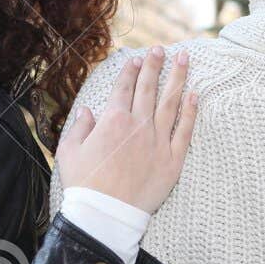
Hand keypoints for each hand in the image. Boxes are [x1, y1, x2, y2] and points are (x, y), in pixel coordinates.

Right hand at [56, 47, 198, 213]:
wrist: (106, 214)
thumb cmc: (84, 184)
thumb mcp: (69, 152)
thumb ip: (78, 127)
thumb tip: (87, 111)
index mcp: (113, 120)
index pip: (124, 88)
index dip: (130, 71)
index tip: (136, 58)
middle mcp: (138, 125)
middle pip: (149, 88)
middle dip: (155, 65)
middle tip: (161, 49)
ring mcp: (158, 141)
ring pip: (171, 103)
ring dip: (178, 78)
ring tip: (185, 59)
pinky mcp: (172, 160)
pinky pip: (185, 131)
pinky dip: (191, 111)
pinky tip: (195, 95)